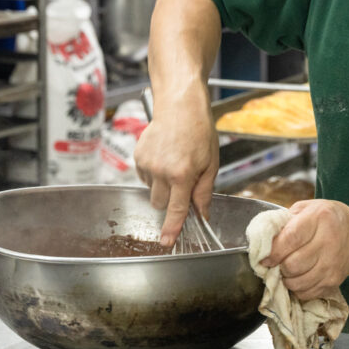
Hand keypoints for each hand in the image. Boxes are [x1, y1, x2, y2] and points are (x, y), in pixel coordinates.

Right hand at [133, 99, 218, 247]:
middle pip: (160, 204)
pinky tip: (164, 157)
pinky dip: (153, 174)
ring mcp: (147, 164)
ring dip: (162, 186)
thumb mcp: (211, 163)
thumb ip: (204, 191)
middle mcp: (161, 171)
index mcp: (182, 174)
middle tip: (182, 183)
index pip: (176, 210)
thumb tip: (203, 214)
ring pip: (151, 191)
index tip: (166, 242)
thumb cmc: (199, 132)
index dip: (172, 229)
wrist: (180, 106)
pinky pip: (144, 177)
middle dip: (170, 201)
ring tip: (173, 164)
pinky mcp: (138, 156)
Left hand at [261, 199, 348, 300]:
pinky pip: (306, 293)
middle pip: (292, 264)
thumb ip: (287, 220)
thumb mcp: (309, 208)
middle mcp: (329, 241)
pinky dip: (296, 289)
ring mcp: (332, 264)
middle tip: (275, 263)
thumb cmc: (329, 220)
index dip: (273, 251)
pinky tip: (298, 277)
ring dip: (285, 279)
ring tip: (286, 270)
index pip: (290, 238)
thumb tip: (263, 241)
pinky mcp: (334, 281)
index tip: (264, 257)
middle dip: (278, 266)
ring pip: (297, 282)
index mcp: (320, 218)